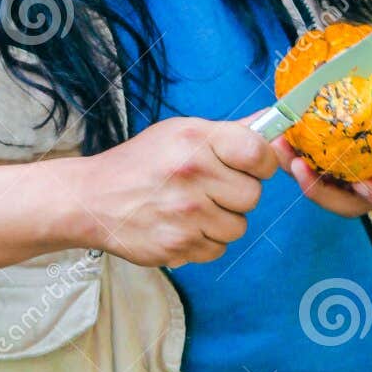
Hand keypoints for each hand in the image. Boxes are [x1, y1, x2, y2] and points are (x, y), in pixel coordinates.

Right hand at [80, 114, 282, 267]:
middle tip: (210, 187)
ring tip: (192, 207)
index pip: (258, 154)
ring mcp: (184, 213)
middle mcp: (191, 174)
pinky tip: (181, 226)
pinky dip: (204, 242)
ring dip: (221, 220)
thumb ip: (233, 133)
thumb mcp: (182, 133)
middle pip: (253, 195)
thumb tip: (279, 123)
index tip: (249, 165)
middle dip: (236, 194)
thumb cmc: (143, 162)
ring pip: (238, 226)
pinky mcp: (177, 246)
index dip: (261, 163)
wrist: (93, 198)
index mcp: (195, 139)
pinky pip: (217, 249)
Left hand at [280, 7, 371, 219]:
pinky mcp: (361, 163)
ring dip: (307, 178)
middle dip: (325, 195)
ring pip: (339, 192)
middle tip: (295, 164)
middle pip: (360, 206)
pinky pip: (332, 171)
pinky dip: (309, 160)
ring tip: (279, 148)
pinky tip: (285, 136)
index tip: (359, 184)